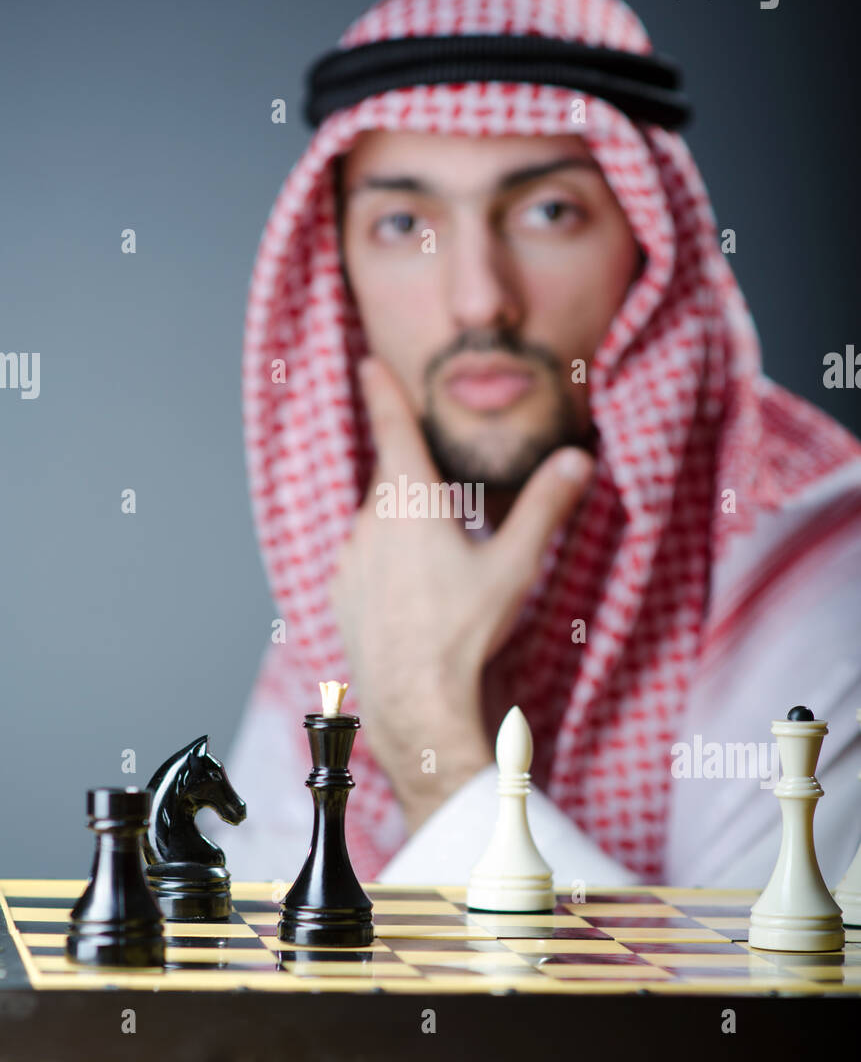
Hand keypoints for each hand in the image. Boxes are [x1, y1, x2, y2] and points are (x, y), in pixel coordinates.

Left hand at [330, 356, 593, 830]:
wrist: (412, 699)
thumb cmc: (463, 629)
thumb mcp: (514, 565)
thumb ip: (546, 507)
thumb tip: (577, 459)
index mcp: (410, 500)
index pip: (392, 426)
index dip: (382, 389)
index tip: (368, 362)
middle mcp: (371, 520)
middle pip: (393, 480)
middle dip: (416, 479)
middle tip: (449, 500)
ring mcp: (351, 557)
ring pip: (379, 521)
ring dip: (404, 525)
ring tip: (440, 563)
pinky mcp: (342, 591)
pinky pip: (366, 559)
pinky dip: (387, 561)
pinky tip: (416, 593)